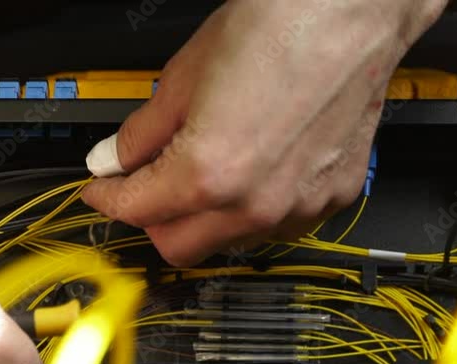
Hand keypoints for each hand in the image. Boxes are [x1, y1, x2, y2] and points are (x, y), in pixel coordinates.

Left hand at [82, 0, 446, 266]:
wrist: (354, 9)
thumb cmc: (280, 25)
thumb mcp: (183, 76)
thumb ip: (140, 133)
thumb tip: (113, 159)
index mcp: (208, 174)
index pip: (135, 210)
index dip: (108, 198)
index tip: (103, 190)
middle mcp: (255, 204)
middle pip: (177, 247)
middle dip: (153, 219)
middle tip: (147, 185)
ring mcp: (298, 207)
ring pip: (227, 241)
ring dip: (203, 218)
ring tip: (206, 167)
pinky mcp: (331, 198)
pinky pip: (276, 225)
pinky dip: (251, 208)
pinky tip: (252, 169)